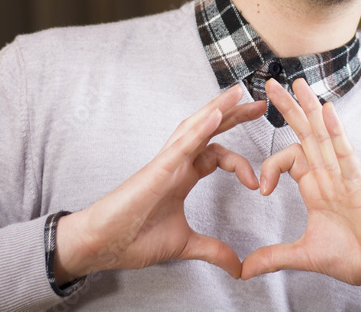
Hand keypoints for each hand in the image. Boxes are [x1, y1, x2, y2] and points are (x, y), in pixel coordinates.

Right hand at [54, 85, 265, 282]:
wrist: (101, 245)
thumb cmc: (132, 238)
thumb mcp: (185, 244)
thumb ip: (213, 250)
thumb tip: (236, 266)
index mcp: (182, 176)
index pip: (215, 154)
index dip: (239, 160)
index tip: (256, 182)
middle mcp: (176, 163)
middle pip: (209, 130)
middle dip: (234, 115)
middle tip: (259, 104)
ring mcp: (166, 163)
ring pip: (195, 127)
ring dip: (218, 109)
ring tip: (238, 94)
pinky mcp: (157, 169)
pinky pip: (182, 144)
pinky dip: (200, 128)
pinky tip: (217, 114)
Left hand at [241, 78, 360, 295]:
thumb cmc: (354, 256)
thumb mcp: (305, 256)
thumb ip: (275, 257)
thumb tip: (244, 269)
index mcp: (316, 185)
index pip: (288, 158)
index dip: (269, 166)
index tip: (260, 191)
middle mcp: (329, 174)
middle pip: (305, 132)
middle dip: (288, 107)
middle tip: (269, 82)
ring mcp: (345, 175)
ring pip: (324, 134)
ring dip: (310, 107)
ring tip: (297, 82)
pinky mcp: (359, 182)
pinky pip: (345, 151)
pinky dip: (336, 130)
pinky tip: (327, 110)